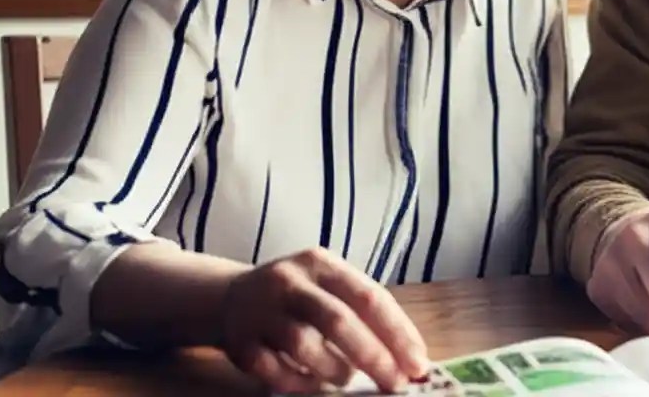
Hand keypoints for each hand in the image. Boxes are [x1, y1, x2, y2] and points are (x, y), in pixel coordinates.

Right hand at [219, 247, 429, 393]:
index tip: (418, 363)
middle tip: (396, 384)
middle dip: (374, 357)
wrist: (230, 296)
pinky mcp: (239, 341)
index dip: (397, 333)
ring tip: (345, 379)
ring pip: (305, 346)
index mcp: (322, 264)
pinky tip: (311, 383)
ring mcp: (260, 310)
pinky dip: (299, 383)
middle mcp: (290, 281)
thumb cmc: (299, 296)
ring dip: (334, 370)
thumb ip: (362, 312)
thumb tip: (407, 356)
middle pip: (339, 321)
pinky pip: (274, 370)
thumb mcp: (328, 286)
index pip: (369, 297)